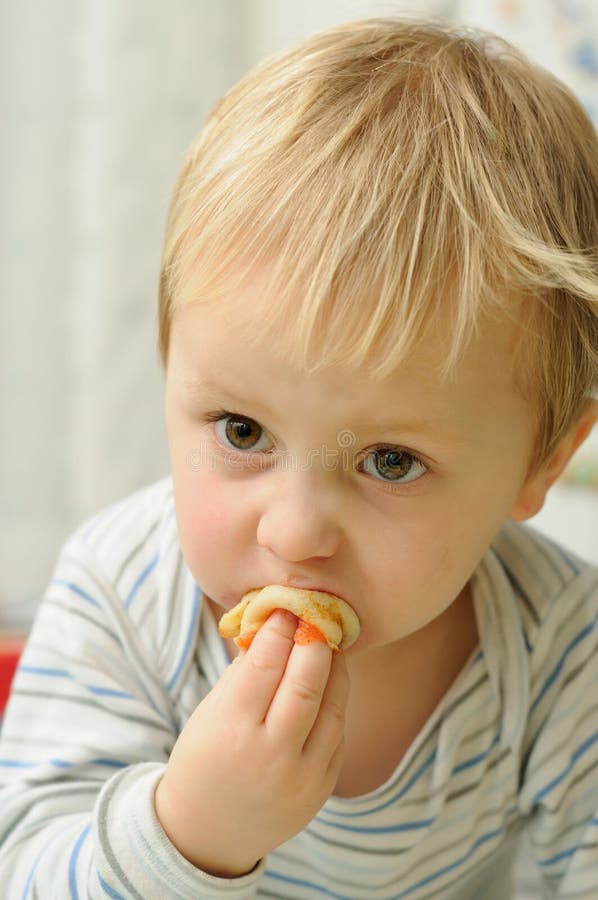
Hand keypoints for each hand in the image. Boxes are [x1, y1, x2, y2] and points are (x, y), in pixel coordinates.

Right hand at [154, 609, 348, 877]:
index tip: (285, 609)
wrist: (208, 832)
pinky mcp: (321, 789)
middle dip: (314, 643)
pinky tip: (331, 680)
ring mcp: (300, 777)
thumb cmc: (204, 758)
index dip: (279, 631)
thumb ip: (244, 672)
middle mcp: (269, 756)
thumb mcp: (210, 713)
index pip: (264, 666)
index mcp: (231, 730)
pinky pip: (337, 734)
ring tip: (329, 644)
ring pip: (332, 708)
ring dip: (334, 669)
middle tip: (316, 617)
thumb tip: (277, 625)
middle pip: (305, 685)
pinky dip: (336, 701)